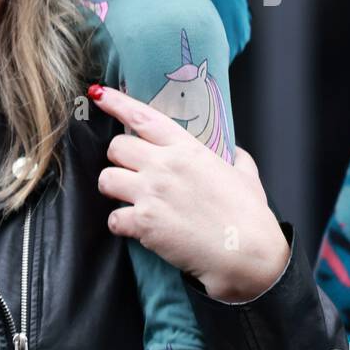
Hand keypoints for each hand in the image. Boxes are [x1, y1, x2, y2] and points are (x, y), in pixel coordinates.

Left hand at [91, 85, 290, 301]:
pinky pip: (113, 218)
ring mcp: (152, 193)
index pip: (142, 116)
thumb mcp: (246, 176)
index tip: (98, 94)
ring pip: (106, 179)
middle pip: (116, 147)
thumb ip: (236, 157)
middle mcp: (164, 165)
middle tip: (131, 171)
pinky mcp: (145, 222)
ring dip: (113, 189)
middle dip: (118, 158)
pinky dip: (120, 224)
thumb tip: (234, 151)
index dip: (116, 102)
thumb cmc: (251, 216)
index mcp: (187, 149)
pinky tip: (134, 228)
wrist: (249, 255)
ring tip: (127, 198)